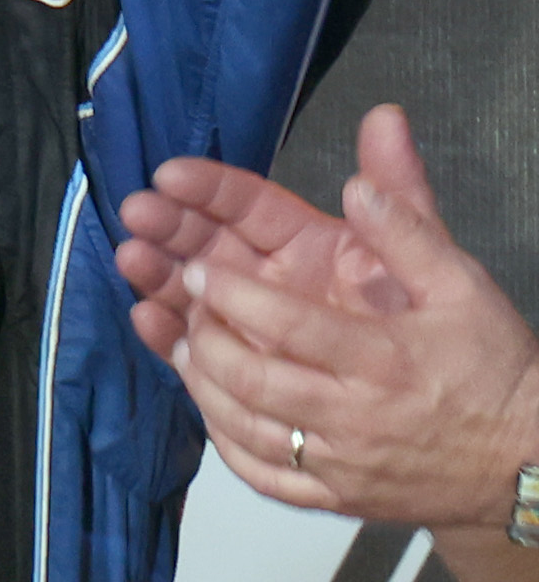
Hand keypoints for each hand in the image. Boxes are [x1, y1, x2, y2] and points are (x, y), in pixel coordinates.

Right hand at [117, 113, 411, 360]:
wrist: (447, 417)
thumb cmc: (431, 329)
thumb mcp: (423, 255)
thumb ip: (398, 189)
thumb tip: (387, 114)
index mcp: (303, 243)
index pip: (246, 204)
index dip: (208, 186)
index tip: (172, 174)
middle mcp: (268, 278)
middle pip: (208, 242)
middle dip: (170, 224)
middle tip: (138, 212)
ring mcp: (249, 325)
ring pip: (192, 290)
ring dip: (159, 273)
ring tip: (132, 258)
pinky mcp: (238, 372)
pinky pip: (196, 350)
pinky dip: (168, 335)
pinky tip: (146, 318)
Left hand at [121, 107, 538, 526]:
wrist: (527, 466)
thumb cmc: (492, 366)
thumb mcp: (462, 282)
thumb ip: (409, 226)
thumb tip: (360, 180)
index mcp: (381, 358)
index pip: (290, 325)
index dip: (234, 294)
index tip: (196, 263)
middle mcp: (353, 418)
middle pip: (255, 384)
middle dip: (206, 336)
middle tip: (178, 297)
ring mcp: (343, 466)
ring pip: (250, 435)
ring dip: (204, 389)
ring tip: (178, 344)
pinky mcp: (339, 501)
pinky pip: (269, 482)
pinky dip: (228, 448)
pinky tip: (209, 410)